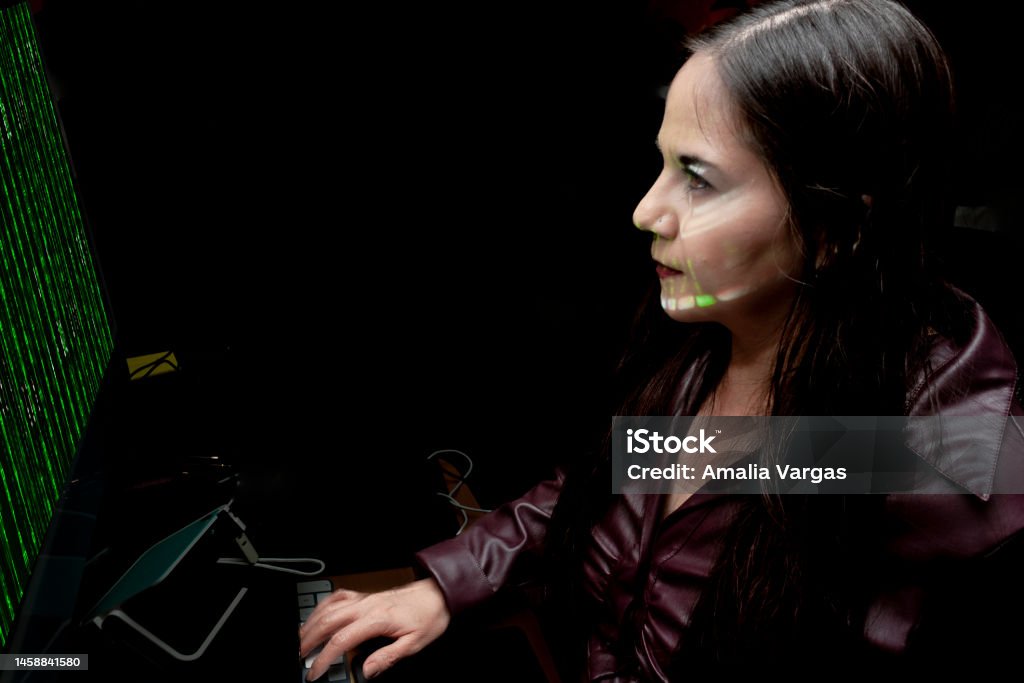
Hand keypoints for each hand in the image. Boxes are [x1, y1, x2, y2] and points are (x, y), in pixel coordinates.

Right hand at [299, 578, 450, 680]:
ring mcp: (364, 598)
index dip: (324, 658)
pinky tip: (318, 615)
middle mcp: (367, 605)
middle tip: (300, 658)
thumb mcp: (414, 643)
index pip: (341, 640)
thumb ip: (388, 657)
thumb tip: (366, 670)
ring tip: (301, 640)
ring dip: (311, 623)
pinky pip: (338, 596)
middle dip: (309, 640)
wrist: (438, 593)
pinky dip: (323, 605)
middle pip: (328, 622)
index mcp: (377, 619)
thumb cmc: (429, 615)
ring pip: (329, 608)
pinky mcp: (366, 596)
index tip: (315, 672)